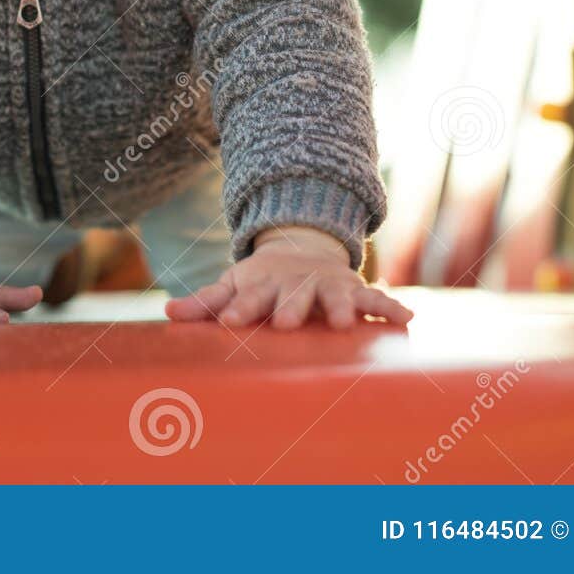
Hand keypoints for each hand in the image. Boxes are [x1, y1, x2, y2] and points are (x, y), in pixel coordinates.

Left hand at [164, 225, 412, 328]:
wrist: (302, 249)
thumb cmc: (262, 281)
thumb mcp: (232, 285)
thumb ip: (205, 303)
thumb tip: (167, 314)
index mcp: (262, 285)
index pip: (247, 298)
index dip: (238, 309)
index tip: (229, 323)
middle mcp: (296, 284)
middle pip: (293, 297)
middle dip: (290, 309)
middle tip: (286, 324)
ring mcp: (327, 286)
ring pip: (335, 297)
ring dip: (339, 308)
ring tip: (342, 323)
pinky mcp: (354, 290)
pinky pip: (375, 299)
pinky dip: (390, 308)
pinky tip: (407, 319)